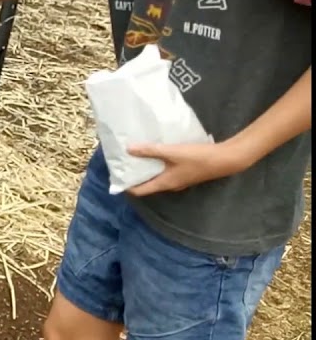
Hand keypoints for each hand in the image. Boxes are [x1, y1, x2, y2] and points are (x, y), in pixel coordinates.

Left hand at [125, 141, 247, 195]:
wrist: (226, 159)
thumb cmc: (198, 158)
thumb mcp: (172, 152)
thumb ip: (150, 150)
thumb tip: (128, 149)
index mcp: (165, 183)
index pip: (140, 191)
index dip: (127, 186)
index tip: (115, 178)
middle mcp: (171, 185)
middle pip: (148, 184)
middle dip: (135, 175)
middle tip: (122, 163)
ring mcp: (179, 179)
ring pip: (157, 177)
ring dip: (146, 169)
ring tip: (135, 156)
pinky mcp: (186, 172)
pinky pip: (166, 171)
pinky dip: (157, 165)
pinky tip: (156, 152)